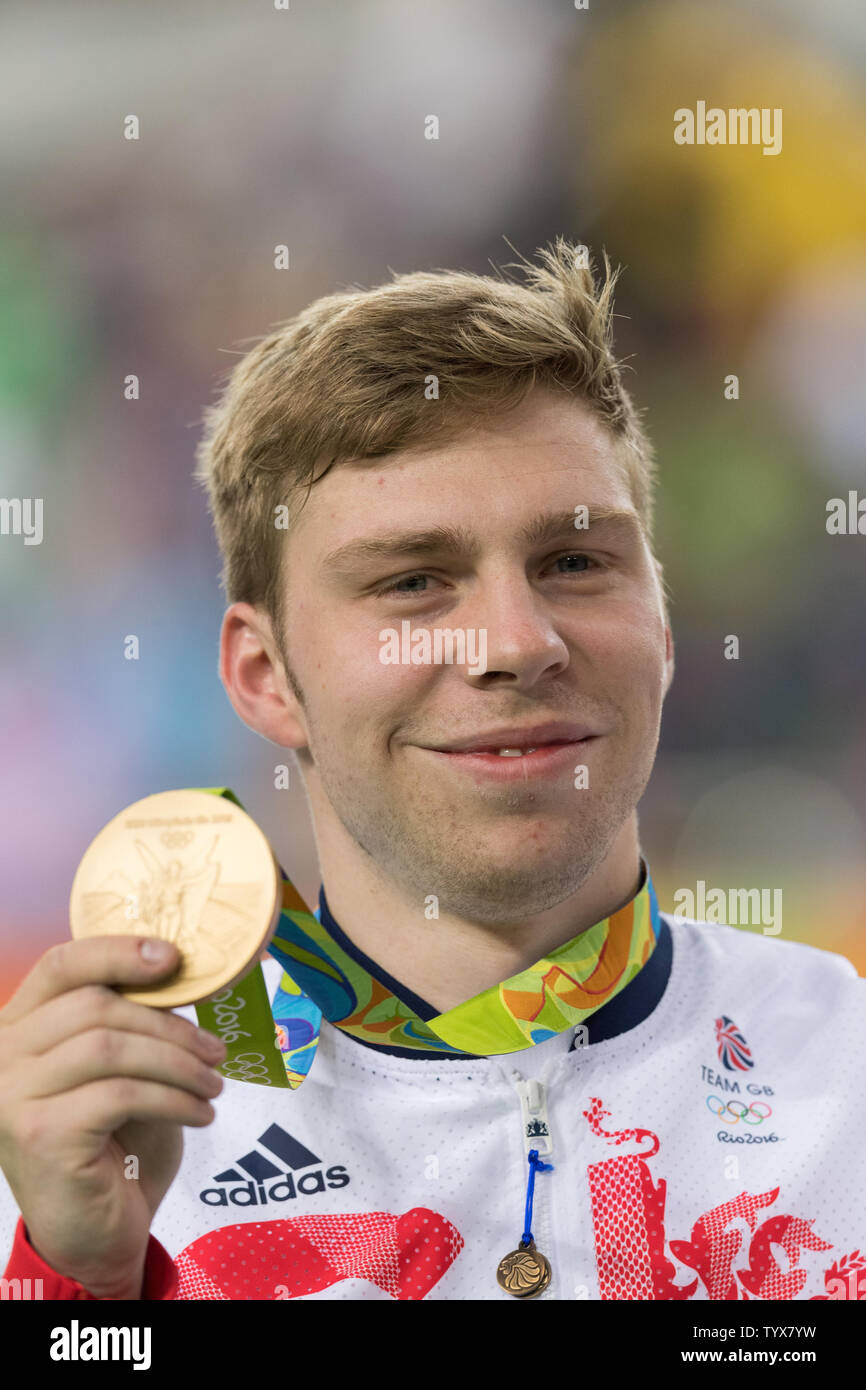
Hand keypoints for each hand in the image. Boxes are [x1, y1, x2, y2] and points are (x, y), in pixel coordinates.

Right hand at [0, 936, 225, 1297]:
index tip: (174, 957)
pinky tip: (199, 1113)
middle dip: (169, 1025)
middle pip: (95, 1006)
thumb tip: (179, 974)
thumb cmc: (112, 1144)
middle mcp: (3, 1056)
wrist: (94, 1233)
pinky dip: (172, 1098)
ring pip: (109, 1048)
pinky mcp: (39, 1133)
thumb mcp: (122, 1070)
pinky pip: (119, 1094)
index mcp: (19, 1026)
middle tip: (215, 1050)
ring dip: (177, 1063)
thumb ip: (130, 1024)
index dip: (118, 951)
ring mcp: (12, 1095)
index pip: (62, 965)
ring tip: (213, 1084)